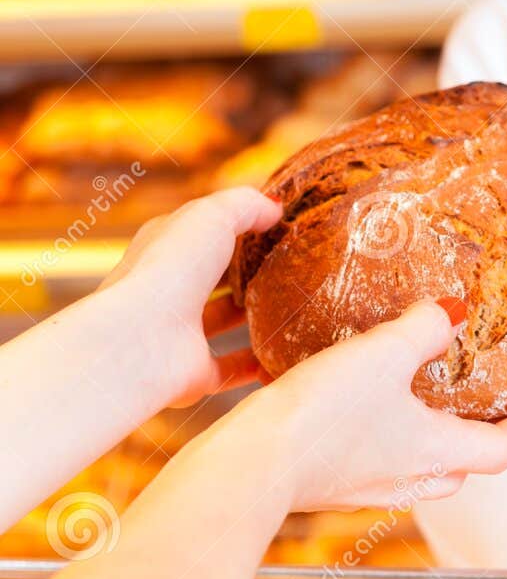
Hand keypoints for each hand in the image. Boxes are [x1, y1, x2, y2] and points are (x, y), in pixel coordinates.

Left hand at [97, 187, 282, 410]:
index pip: (200, 231)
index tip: (277, 224)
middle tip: (290, 263)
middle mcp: (168, 289)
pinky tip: (285, 354)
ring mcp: (179, 332)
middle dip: (245, 270)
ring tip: (293, 304)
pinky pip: (230, 369)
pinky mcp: (192, 373)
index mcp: (164, 247)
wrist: (141, 340)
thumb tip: (275, 209)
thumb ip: (246, 205)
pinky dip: (256, 363)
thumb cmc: (170, 267)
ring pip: (219, 321)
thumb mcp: (212, 215)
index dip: (235, 225)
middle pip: (211, 276)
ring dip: (252, 315)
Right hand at [236, 298, 506, 509]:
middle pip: (469, 463)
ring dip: (438, 436)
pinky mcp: (332, 484)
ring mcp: (368, 487)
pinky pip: (380, 460)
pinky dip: (392, 435)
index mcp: (436, 453)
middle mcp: (409, 479)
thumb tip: (451, 311)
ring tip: (433, 396)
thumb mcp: (381, 354)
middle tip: (501, 397)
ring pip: (423, 465)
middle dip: (491, 434)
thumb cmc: (320, 416)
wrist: (248, 469)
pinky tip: (368, 407)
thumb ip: (422, 328)